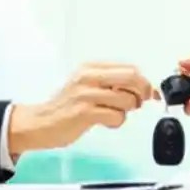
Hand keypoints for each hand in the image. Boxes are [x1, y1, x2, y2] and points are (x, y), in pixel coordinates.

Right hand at [8, 62, 158, 153]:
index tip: (149, 93)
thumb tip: (146, 89)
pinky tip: (105, 122)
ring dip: (126, 111)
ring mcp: (86, 94)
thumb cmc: (67, 106)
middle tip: (137, 104)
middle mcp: (89, 76)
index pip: (131, 68)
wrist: (40, 122)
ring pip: (127, 100)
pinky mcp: (84, 112)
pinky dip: (117, 122)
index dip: (145, 82)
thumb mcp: (88, 85)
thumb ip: (113, 83)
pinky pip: (117, 117)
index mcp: (91, 67)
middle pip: (132, 78)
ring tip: (113, 114)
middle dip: (142, 93)